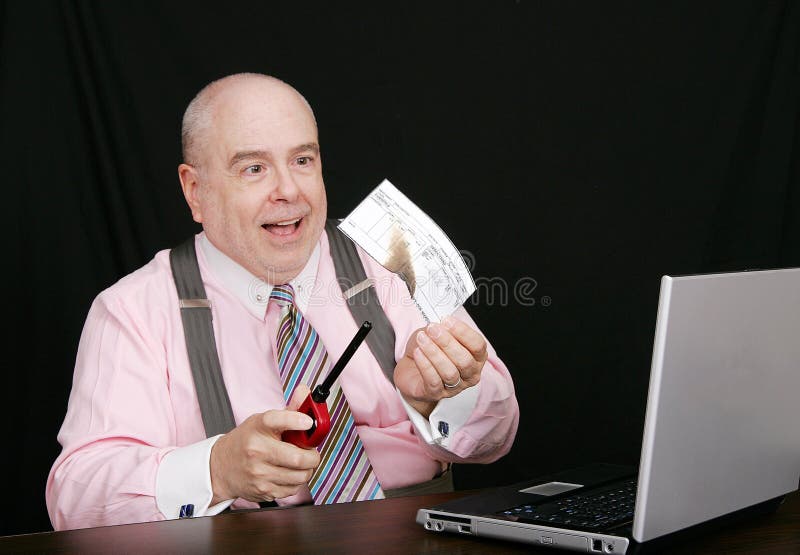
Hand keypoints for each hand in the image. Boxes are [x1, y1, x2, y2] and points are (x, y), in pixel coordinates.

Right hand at [209, 384, 320, 503]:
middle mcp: (257, 450)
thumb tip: (305, 391)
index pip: (277, 419)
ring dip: (307, 470)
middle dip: (313, 456)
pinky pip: (293, 489)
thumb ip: (290, 409)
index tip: (308, 422)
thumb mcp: (263, 421)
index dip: (296, 420)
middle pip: (298, 457)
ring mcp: (259, 472)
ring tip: (300, 463)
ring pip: (300, 475)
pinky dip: (297, 482)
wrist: (221, 467)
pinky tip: (289, 473)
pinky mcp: (263, 490)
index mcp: (258, 427)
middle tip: (311, 452)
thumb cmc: (247, 441)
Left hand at [393, 316, 487, 417]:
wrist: (411, 369)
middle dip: (447, 342)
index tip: (447, 320)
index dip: (463, 332)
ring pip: (449, 372)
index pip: (478, 345)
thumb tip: (442, 324)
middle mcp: (470, 374)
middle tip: (432, 329)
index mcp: (476, 357)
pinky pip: (433, 381)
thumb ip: (443, 329)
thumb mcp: (437, 334)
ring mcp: (455, 387)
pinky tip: (418, 352)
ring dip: (434, 353)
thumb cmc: (429, 350)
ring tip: (422, 339)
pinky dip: (425, 365)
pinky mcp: (436, 394)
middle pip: (465, 360)